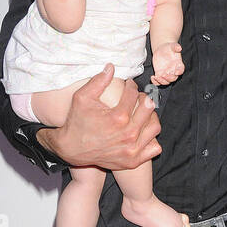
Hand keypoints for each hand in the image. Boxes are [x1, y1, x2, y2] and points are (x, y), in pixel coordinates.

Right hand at [37, 66, 161, 167]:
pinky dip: (151, 139)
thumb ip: (98, 81)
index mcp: (118, 117)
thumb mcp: (82, 97)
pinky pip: (155, 148)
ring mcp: (132, 149)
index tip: (128, 85)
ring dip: (151, 117)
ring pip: (155, 127)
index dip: (131, 86)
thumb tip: (111, 66)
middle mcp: (128, 134)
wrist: (72, 149)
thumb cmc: (77, 122)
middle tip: (136, 97)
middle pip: (149, 108)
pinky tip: (142, 132)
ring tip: (142, 113)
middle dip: (143, 98)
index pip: (134, 94)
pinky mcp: (133, 160)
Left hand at [151, 42, 184, 84]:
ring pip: (166, 82)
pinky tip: (153, 77)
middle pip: (173, 78)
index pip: (181, 70)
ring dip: (162, 81)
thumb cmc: (169, 48)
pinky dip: (155, 82)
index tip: (176, 72)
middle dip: (168, 78)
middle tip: (164, 74)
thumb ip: (176, 47)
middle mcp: (173, 71)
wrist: (162, 49)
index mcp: (178, 65)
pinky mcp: (160, 75)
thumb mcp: (172, 46)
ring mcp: (166, 74)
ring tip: (157, 76)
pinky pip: (158, 82)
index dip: (179, 72)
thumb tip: (179, 48)